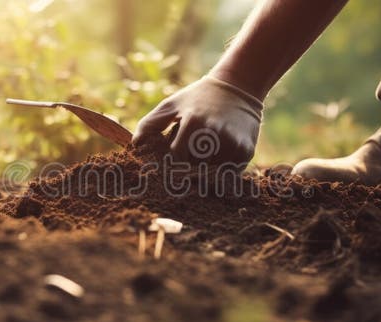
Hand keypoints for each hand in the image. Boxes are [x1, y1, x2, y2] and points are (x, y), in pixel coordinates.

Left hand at [133, 76, 263, 165]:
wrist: (238, 87)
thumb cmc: (198, 98)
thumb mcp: (171, 105)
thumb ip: (150, 124)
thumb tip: (134, 146)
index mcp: (193, 124)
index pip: (176, 160)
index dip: (171, 165)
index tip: (169, 166)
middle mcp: (214, 135)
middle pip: (194, 170)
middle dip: (188, 170)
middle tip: (187, 164)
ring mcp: (232, 144)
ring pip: (211, 175)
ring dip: (205, 173)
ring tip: (204, 157)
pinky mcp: (246, 152)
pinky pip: (228, 176)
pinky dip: (221, 173)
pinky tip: (218, 158)